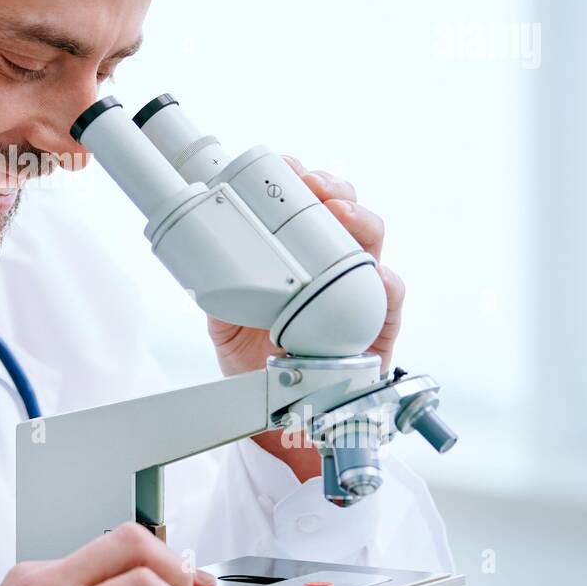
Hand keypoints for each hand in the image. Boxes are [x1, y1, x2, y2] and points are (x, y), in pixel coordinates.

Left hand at [207, 157, 405, 479]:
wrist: (282, 419)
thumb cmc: (261, 363)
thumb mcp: (227, 325)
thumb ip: (219, 294)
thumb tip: (196, 269)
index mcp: (297, 258)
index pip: (303, 207)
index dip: (298, 181)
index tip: (285, 166)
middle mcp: (331, 266)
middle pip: (343, 211)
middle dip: (331, 187)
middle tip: (312, 184)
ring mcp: (358, 291)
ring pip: (371, 240)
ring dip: (358, 218)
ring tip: (339, 212)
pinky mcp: (380, 324)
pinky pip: (390, 294)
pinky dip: (383, 280)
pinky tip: (370, 272)